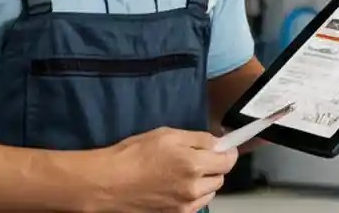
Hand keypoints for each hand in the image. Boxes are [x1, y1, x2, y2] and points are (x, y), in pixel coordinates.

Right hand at [89, 126, 238, 212]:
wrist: (110, 182)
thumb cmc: (134, 153)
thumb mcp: (166, 134)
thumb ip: (197, 138)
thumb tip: (219, 143)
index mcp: (193, 163)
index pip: (228, 160)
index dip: (226, 151)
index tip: (221, 148)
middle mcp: (195, 186)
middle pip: (221, 176)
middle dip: (213, 165)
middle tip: (197, 158)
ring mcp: (187, 204)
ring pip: (210, 192)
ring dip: (205, 182)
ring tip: (184, 173)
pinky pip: (197, 204)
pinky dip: (194, 195)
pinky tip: (177, 187)